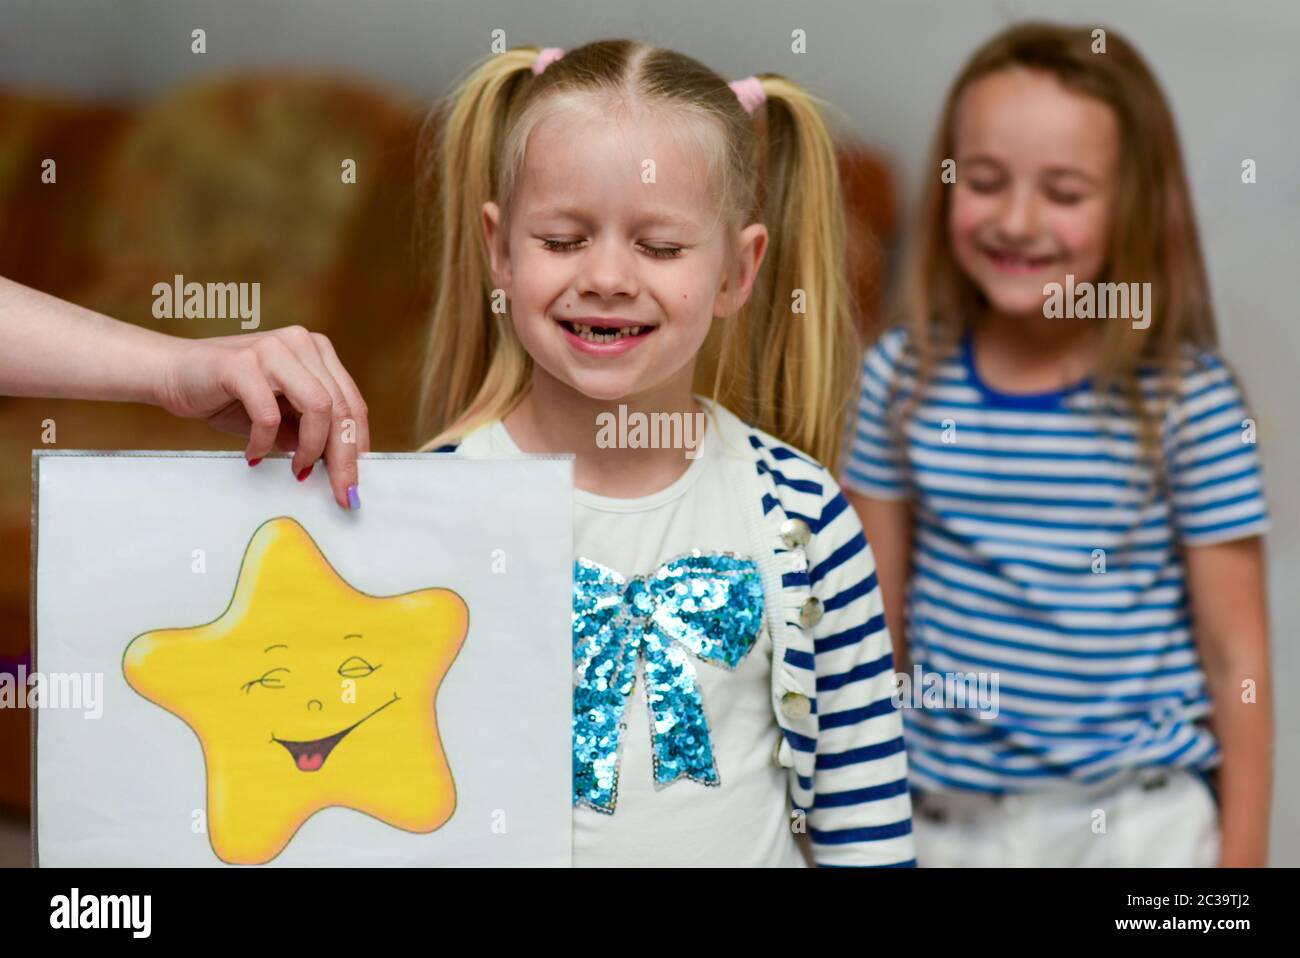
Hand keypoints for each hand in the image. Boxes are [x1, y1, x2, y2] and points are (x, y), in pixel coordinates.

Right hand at [153, 326, 369, 509]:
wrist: (172, 373)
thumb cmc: (229, 397)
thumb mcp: (280, 418)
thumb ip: (308, 432)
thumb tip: (339, 468)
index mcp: (316, 351)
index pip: (351, 402)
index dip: (357, 444)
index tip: (355, 481)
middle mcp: (300, 342)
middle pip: (341, 407)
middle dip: (343, 456)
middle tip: (340, 492)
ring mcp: (273, 349)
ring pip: (318, 407)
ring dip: (310, 448)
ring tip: (297, 469)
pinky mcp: (242, 363)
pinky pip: (269, 414)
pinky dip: (266, 442)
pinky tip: (255, 454)